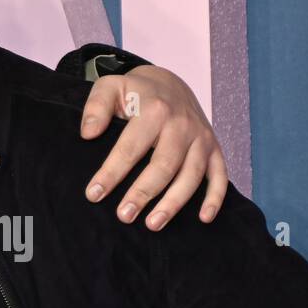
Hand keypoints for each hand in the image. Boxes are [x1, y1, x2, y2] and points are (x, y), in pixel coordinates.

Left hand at [79, 65, 228, 229]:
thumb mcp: (110, 87)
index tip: (94, 194)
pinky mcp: (214, 148)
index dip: (111, 173)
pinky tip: (203, 218)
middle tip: (124, 216)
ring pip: (191, 175)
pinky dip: (215, 198)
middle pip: (163, 165)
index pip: (130, 147)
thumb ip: (96, 107)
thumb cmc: (134, 91)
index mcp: (154, 110)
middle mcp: (181, 125)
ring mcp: (201, 137)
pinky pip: (220, 175)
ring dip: (173, 202)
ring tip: (152, 224)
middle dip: (143, 193)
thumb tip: (88, 134)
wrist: (169, 83)